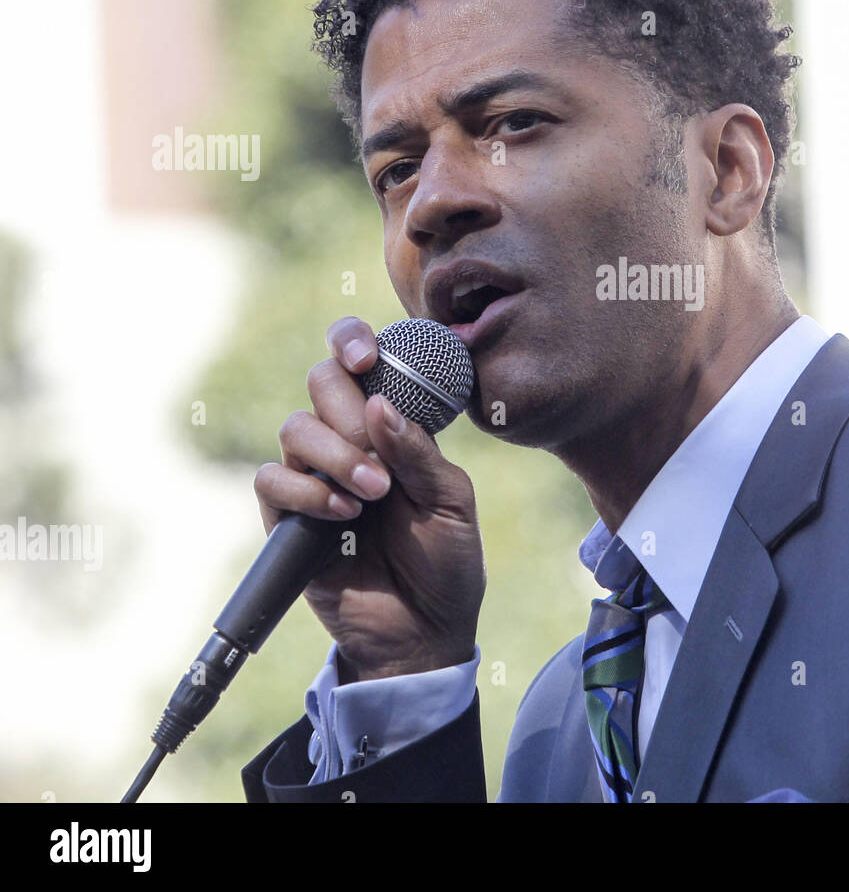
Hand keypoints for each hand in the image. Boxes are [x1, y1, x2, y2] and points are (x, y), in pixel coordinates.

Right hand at [252, 317, 484, 681]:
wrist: (425, 630)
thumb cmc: (445, 561)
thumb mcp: (451, 502)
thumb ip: (418, 453)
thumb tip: (379, 404)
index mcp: (392, 425)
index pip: (359, 363)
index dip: (352, 342)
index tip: (365, 357)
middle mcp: (350, 441)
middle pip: (321, 384)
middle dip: (348, 409)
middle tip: (381, 454)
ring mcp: (316, 476)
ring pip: (295, 428)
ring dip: (336, 454)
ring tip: (374, 493)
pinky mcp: (287, 517)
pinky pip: (271, 480)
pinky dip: (307, 491)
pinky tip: (344, 516)